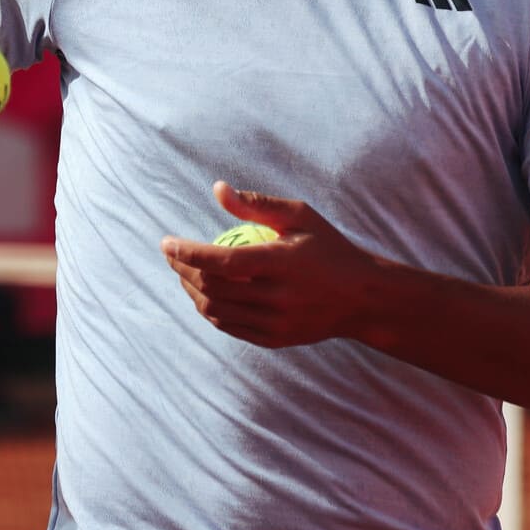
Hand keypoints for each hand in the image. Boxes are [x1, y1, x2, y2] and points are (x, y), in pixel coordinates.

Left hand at [161, 181, 380, 348]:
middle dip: (182, 271)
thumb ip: (256, 205)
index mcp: (280, 263)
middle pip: (211, 287)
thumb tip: (217, 189)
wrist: (363, 298)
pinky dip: (211, 311)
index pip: (220, 260)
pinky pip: (230, 327)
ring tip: (184, 274)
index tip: (166, 243)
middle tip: (172, 256)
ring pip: (216, 311)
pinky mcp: (274, 340)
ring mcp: (275, 323)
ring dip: (192, 292)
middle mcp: (276, 297)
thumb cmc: (328, 248)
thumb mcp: (300, 216)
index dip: (186, 252)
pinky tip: (205, 294)